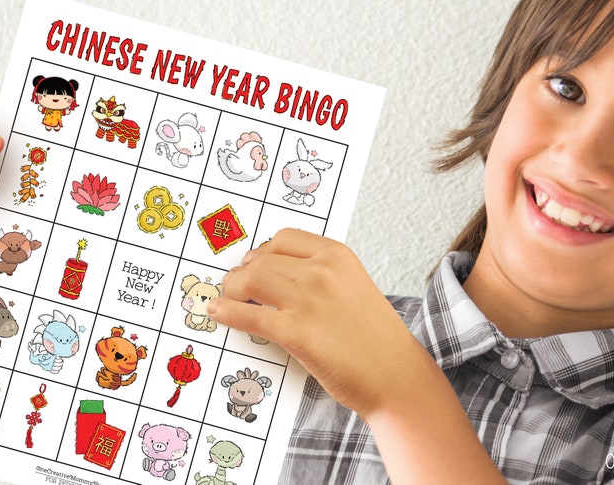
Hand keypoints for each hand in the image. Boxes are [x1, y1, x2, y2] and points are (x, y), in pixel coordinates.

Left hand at [208, 228, 425, 415]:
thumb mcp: (354, 288)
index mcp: (339, 256)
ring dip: (232, 289)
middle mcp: (323, 271)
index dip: (262, 251)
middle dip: (242, 272)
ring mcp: (309, 300)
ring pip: (250, 280)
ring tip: (228, 298)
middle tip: (234, 285)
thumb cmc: (376, 338)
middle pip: (263, 259)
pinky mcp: (297, 332)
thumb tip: (272, 274)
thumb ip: (320, 276)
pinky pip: (249, 315)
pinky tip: (218, 312)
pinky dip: (227, 312)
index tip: (252, 262)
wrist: (395, 374)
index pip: (285, 238)